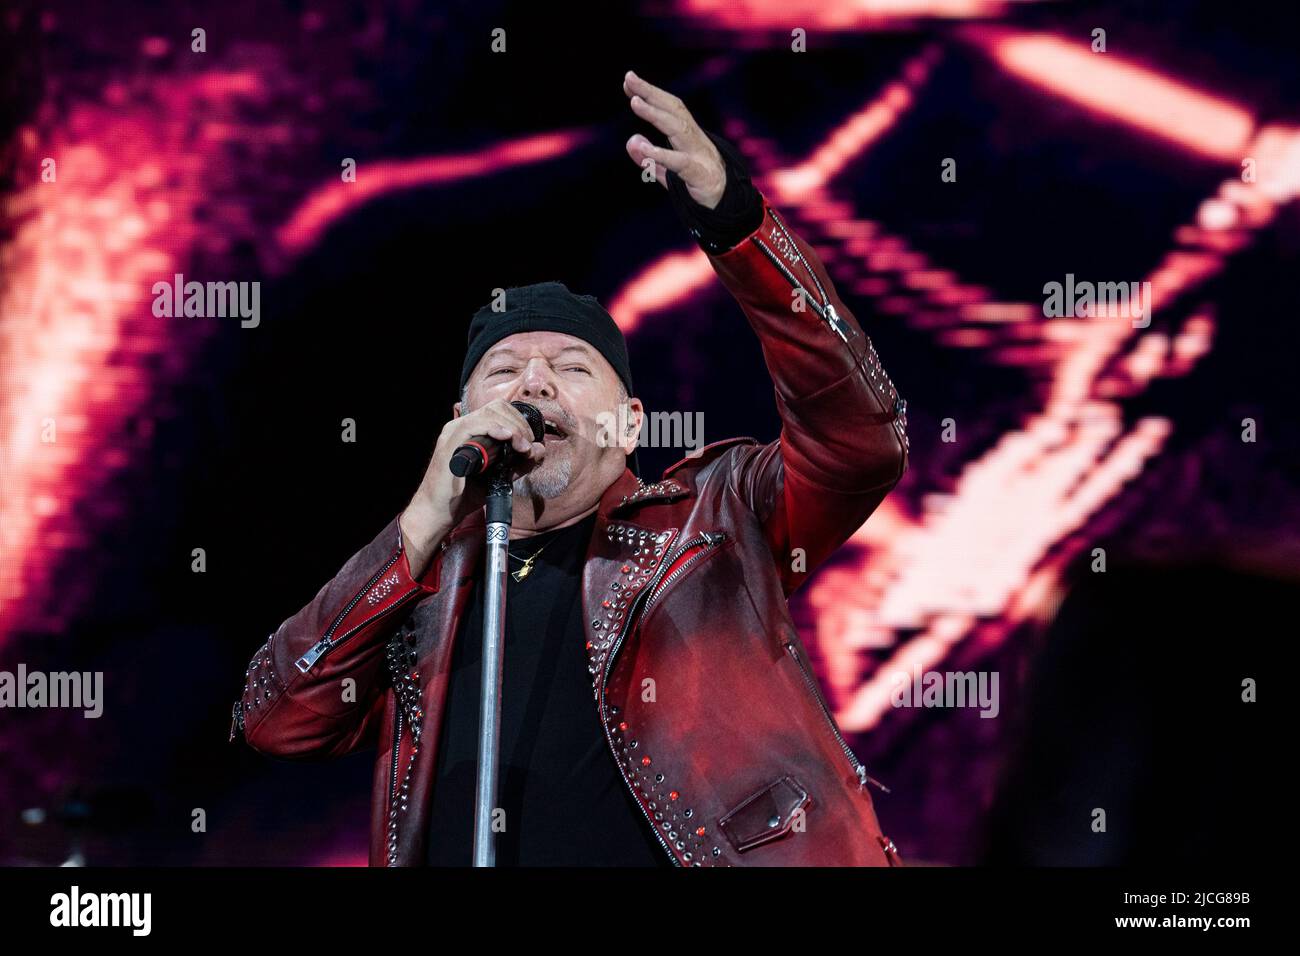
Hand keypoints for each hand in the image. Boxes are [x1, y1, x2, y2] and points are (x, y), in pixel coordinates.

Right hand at [399, 399, 545, 575]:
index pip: (500, 410)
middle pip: (498, 407)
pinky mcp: (450, 443)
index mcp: (471, 430)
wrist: (439, 512)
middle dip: (520, 424)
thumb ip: (519, 463)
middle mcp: (461, 426)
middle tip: (528, 445)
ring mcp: (454, 432)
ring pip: (489, 414)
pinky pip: (474, 426)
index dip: (520, 421)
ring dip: (513, 428)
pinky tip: (507, 438)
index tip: (530, 441)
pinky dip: (495, 429)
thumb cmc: (464, 495)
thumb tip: (540, 449)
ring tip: (522, 446)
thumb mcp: (498, 477)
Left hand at [623, 70, 726, 209]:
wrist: (727, 205)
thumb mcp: (670, 172)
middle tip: (629, 78)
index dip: (651, 93)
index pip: (669, 108)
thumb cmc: (700, 184)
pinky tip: (643, 149)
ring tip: (635, 102)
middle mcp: (694, 139)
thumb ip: (651, 157)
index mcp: (688, 136)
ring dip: (655, 114)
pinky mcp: (699, 174)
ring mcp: (699, 155)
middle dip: (651, 92)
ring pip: (677, 129)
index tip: (629, 81)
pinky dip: (661, 155)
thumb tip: (631, 141)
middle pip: (673, 110)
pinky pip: (679, 162)